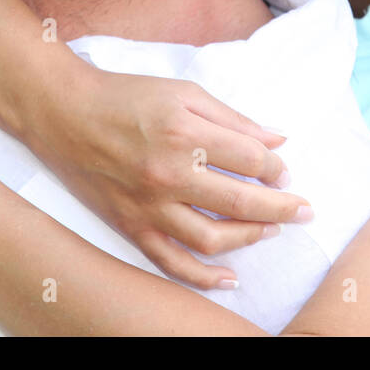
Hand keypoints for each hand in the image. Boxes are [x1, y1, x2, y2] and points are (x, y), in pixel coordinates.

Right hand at [25, 64, 314, 290]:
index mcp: (183, 133)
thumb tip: (277, 138)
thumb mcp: (183, 92)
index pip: (249, 158)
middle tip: (305, 209)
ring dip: (250, 237)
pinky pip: (172, 262)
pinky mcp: (131, 226)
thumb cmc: (126, 96)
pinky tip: (230, 277)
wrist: (64, 113)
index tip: (284, 170)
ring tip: (271, 230)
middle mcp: (168, 174)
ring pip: (212, 238)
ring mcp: (148, 206)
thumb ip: (232, 118)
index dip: (275, 166)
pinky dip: (204, 276)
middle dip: (281, 207)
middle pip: (240, 201)